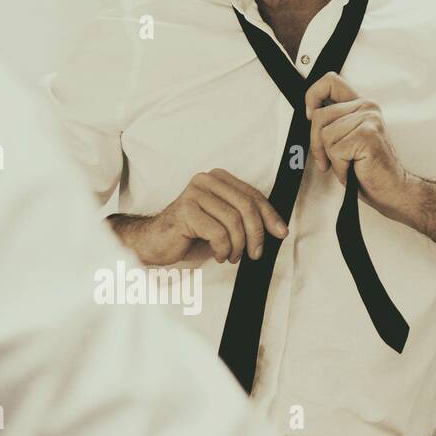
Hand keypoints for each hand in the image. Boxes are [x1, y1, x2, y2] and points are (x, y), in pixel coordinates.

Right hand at [112, 169, 287, 265]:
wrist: (155, 243)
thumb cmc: (190, 234)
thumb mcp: (222, 224)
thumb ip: (244, 218)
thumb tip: (276, 229)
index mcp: (217, 179)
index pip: (252, 195)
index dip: (270, 216)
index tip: (280, 233)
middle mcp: (205, 180)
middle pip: (246, 206)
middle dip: (256, 233)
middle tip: (255, 254)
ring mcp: (194, 194)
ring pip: (233, 221)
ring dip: (237, 245)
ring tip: (232, 256)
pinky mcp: (186, 211)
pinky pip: (218, 233)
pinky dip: (223, 249)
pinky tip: (218, 255)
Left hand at [304, 72, 435, 243]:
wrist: (391, 188)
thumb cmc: (368, 168)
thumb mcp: (346, 138)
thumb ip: (333, 122)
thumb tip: (309, 114)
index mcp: (361, 104)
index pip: (330, 81)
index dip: (313, 95)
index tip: (310, 115)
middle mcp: (367, 107)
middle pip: (319, 116)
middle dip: (317, 143)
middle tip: (329, 159)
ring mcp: (368, 120)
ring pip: (325, 135)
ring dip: (331, 157)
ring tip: (348, 163)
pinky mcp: (367, 135)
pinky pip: (335, 151)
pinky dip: (340, 167)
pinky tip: (354, 168)